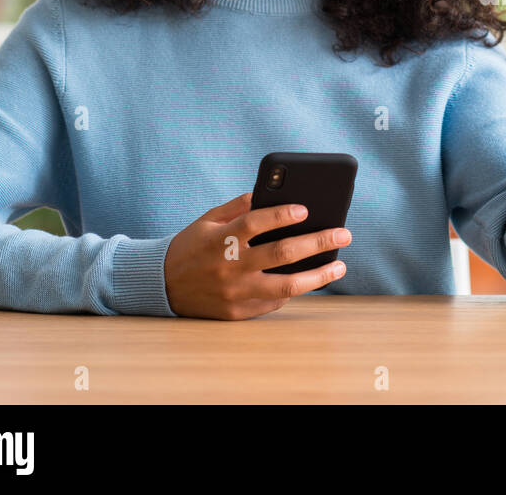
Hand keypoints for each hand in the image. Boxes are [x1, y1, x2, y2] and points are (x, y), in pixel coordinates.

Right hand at [163, 191, 350, 319]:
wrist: (161, 286)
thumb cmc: (192, 246)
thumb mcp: (208, 220)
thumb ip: (240, 207)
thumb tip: (274, 193)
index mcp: (220, 239)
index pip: (255, 223)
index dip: (281, 215)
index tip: (306, 209)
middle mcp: (229, 267)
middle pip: (280, 254)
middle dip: (317, 242)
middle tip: (343, 233)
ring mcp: (235, 292)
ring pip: (286, 287)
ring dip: (318, 276)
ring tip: (340, 265)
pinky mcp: (238, 312)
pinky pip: (274, 303)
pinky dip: (294, 290)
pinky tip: (311, 279)